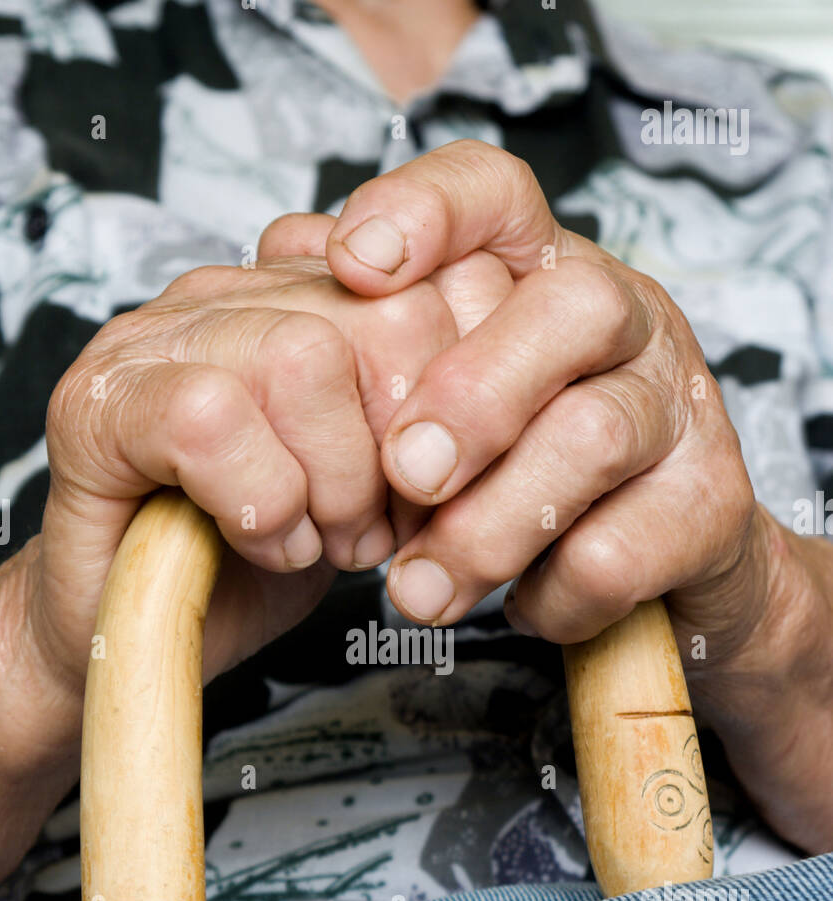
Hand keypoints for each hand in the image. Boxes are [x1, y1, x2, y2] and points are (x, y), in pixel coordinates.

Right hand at [0, 256, 464, 900]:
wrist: (129, 634)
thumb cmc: (255, 558)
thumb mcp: (377, 484)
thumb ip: (428, 419)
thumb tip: (507, 392)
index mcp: (300, 294)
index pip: (437, 274)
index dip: (466, 394)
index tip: (438, 484)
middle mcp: (229, 294)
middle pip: (387, 315)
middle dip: (407, 450)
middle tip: (379, 526)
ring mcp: (156, 339)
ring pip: (303, 359)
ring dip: (335, 484)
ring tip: (318, 538)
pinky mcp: (98, 405)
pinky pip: (211, 419)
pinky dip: (260, 501)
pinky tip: (263, 540)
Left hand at [265, 143, 832, 853]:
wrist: (658, 568)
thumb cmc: (521, 466)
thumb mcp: (447, 387)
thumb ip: (373, 327)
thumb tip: (293, 253)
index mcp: (543, 274)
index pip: (495, 193)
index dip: (427, 212)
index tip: (356, 267)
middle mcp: (624, 321)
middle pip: (571, 307)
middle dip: (474, 396)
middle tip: (406, 475)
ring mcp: (679, 410)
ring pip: (594, 439)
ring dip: (489, 529)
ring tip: (417, 592)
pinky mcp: (708, 508)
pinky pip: (616, 554)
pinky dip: (547, 596)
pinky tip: (517, 607)